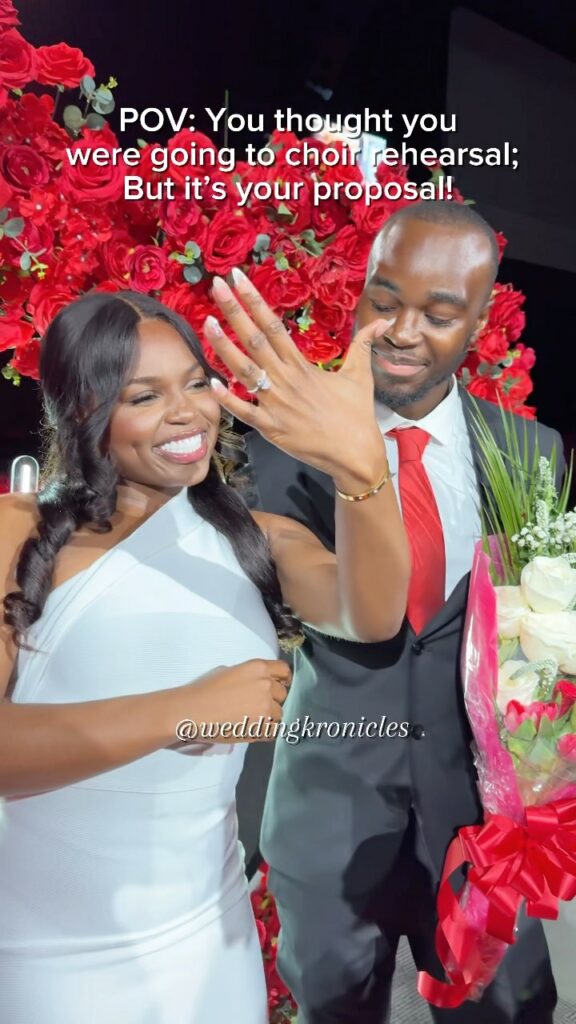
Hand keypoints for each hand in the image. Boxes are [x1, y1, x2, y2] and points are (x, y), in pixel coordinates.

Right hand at [173, 658, 291, 744]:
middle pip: (282, 694)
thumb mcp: (230, 671)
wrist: (192, 711)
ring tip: (250, 719)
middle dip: (273, 699)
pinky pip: (273, 731)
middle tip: (255, 705)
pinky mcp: (261, 727)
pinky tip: (251, 729)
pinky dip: (265, 732)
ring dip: (269, 717)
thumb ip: (250, 676)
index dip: (283, 678)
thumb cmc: (205, 689)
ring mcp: (265, 707)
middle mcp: (266, 685)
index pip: (284, 670)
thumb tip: (257, 685)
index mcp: (258, 668)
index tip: (280, 685)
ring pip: (279, 714)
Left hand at [204, 269, 391, 487]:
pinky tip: (212, 383)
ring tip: (206, 324)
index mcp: (302, 365)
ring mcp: (276, 405)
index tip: (239, 279)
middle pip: (255, 340)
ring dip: (223, 348)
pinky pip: (245, 412)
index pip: (274, 326)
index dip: (255, 301)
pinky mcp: (271, 429)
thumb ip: (363, 344)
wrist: (355, 454)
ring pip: (245, 371)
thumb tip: (382, 322)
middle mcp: (286, 380)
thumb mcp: (360, 375)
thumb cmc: (356, 414)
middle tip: (216, 287)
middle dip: (234, 312)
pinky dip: (228, 399)